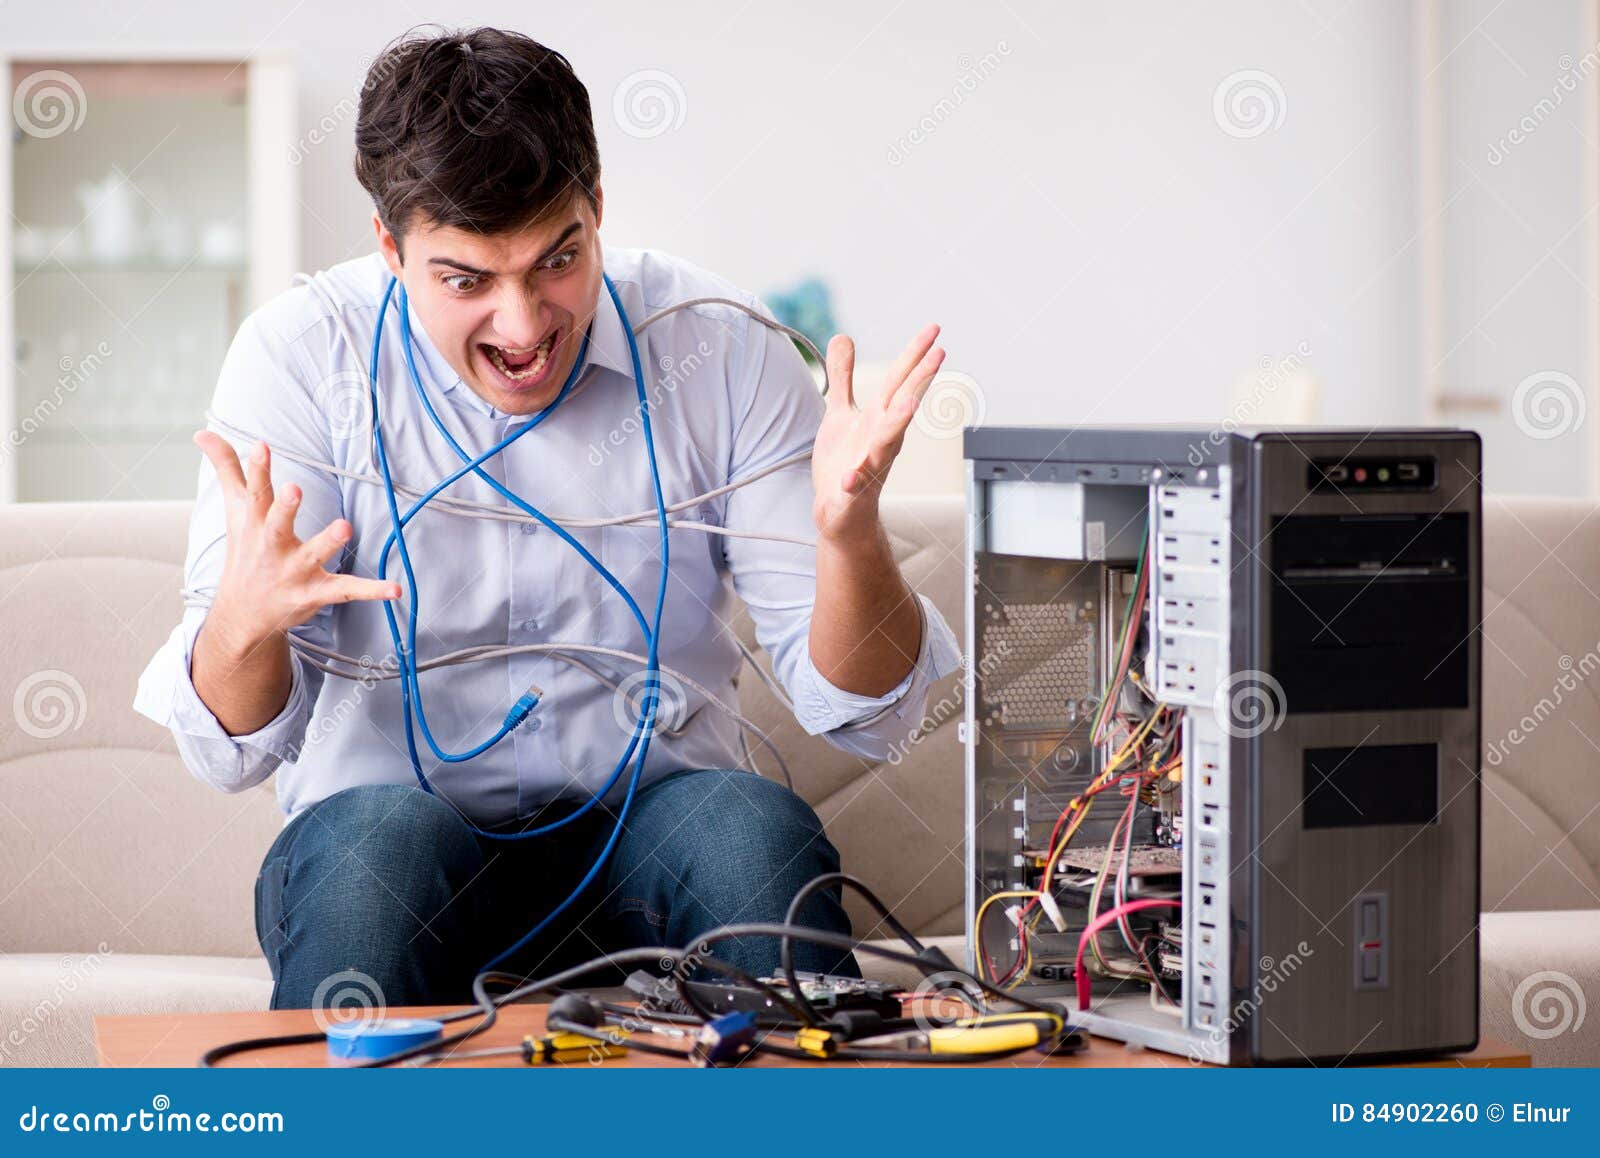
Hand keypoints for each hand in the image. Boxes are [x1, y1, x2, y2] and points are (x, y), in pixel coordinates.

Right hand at [192, 431, 400, 654]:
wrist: (243, 613)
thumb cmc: (246, 552)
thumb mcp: (236, 512)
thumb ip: (227, 470)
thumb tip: (202, 433)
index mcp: (256, 523)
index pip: (255, 493)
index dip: (257, 469)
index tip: (261, 446)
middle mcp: (273, 547)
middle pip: (277, 524)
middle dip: (285, 508)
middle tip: (294, 488)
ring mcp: (295, 571)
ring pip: (313, 555)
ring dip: (328, 542)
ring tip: (345, 526)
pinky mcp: (316, 593)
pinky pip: (347, 590)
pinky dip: (372, 591)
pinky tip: (396, 588)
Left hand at [810, 324, 944, 542]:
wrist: (840, 513)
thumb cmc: (844, 462)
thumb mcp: (840, 413)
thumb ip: (842, 377)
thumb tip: (844, 336)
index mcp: (880, 419)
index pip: (900, 382)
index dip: (915, 356)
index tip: (934, 331)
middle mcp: (882, 439)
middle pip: (902, 404)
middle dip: (920, 378)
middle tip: (939, 352)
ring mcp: (871, 465)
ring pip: (887, 443)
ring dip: (897, 424)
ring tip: (909, 403)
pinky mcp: (853, 492)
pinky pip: (855, 486)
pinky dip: (854, 481)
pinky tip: (850, 476)